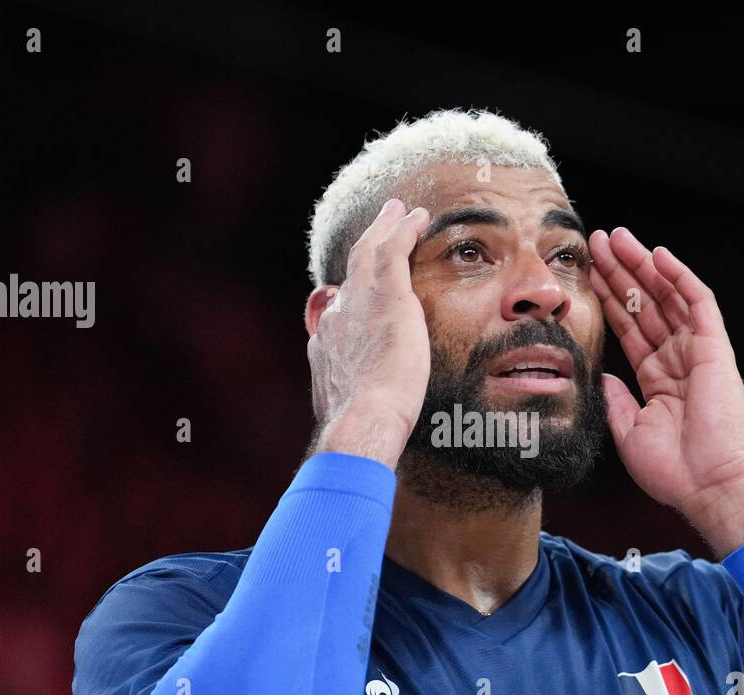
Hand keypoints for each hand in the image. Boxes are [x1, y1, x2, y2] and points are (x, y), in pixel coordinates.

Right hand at [308, 199, 430, 469]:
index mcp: (327, 348)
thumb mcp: (353, 419)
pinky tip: (416, 215)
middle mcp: (335, 320)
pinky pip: (392, 248)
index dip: (349, 301)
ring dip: (383, 228)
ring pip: (369, 253)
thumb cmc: (363, 435)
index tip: (358, 294)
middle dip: (363, 250)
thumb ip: (358, 411)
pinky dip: (402, 228)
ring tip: (397, 210)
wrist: (361, 423)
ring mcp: (356, 304)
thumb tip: (365, 427)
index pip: (339, 315)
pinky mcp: (384, 295)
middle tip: (376, 232)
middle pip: (350, 275)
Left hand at [590, 226, 743, 554]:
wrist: (710, 483)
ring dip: (642, 265)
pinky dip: (679, 276)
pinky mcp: (716, 347)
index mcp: (659, 380)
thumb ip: (615, 400)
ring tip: (617, 239)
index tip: (588, 277)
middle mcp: (678, 360)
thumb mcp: (629, 432)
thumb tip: (600, 375)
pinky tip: (658, 255)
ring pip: (667, 296)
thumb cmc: (677, 470)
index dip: (608, 301)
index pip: (629, 329)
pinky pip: (698, 303)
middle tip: (596, 243)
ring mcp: (697, 351)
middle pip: (645, 305)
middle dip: (620, 273)